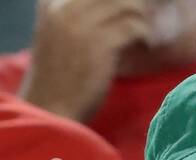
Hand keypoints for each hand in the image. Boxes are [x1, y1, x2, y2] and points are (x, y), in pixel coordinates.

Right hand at [22, 0, 151, 120]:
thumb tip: (114, 7)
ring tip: (144, 31)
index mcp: (52, 2)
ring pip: (127, 4)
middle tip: (141, 16)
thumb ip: (74, 17)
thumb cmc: (54, 82)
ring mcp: (83, 23)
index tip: (126, 8)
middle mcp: (65, 6)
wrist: (49, 112)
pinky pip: (134, 26)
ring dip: (141, 17)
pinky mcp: (101, 42)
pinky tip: (146, 44)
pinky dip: (145, 35)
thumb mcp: (55, 37)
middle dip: (132, 3)